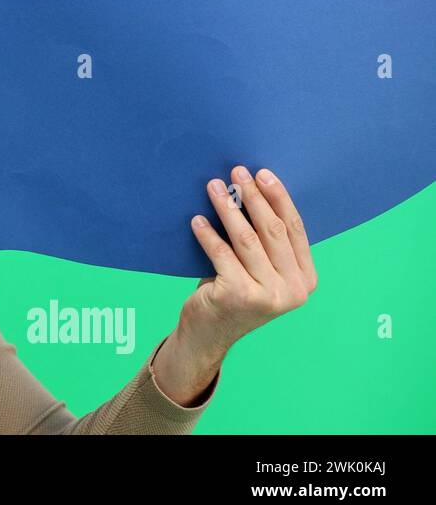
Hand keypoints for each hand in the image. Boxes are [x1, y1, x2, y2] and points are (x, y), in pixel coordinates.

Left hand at [183, 165, 317, 356]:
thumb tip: (251, 189)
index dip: (279, 198)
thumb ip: (266, 241)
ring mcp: (268, 295)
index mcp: (306, 279)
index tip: (263, 174)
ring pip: (247, 239)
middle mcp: (294, 290)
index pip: (294, 229)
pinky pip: (221, 254)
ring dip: (228, 208)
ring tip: (213, 186)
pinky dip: (207, 234)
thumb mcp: (259, 268)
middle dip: (254, 197)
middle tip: (237, 172)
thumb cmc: (234, 291)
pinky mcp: (240, 296)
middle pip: (272, 230)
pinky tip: (197, 220)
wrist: (209, 332)